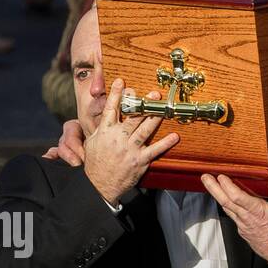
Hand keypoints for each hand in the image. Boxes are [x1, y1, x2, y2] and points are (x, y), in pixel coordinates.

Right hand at [43, 89, 164, 165]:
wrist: (98, 185)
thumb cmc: (95, 163)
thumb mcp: (92, 142)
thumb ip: (101, 127)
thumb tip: (105, 113)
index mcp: (105, 132)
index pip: (111, 109)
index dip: (117, 94)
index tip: (122, 82)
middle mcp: (118, 138)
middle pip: (133, 117)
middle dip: (143, 103)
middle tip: (153, 93)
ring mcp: (129, 149)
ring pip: (145, 129)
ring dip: (155, 117)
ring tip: (164, 107)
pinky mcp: (139, 160)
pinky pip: (155, 150)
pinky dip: (165, 143)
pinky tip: (175, 136)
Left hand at [201, 171, 267, 263]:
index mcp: (257, 211)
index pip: (237, 196)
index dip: (227, 186)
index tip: (220, 176)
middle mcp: (247, 219)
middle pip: (226, 202)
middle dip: (214, 188)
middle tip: (205, 178)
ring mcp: (243, 226)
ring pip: (227, 209)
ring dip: (218, 197)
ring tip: (212, 186)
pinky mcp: (244, 231)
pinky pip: (233, 217)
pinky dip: (228, 207)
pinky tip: (227, 203)